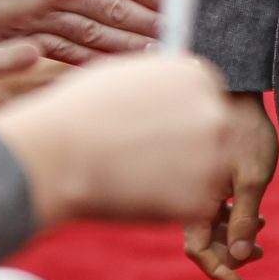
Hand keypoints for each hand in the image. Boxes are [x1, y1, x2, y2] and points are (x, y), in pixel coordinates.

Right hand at [0, 53, 246, 230]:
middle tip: (154, 158)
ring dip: (186, 176)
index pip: (210, 97)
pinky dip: (173, 205)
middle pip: (220, 132)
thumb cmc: (81, 112)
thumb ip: (164, 79)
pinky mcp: (200, 198)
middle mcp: (214, 112)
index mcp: (198, 75)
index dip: (185, 117)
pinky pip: (197, 205)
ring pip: (211, 170)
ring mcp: (211, 156)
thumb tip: (174, 86)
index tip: (162, 130)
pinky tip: (140, 194)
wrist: (58, 153)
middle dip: (194, 146)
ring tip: (141, 175)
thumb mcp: (130, 74)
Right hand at [182, 92, 278, 279]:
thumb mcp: (251, 176)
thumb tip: (238, 256)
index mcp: (195, 199)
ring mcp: (196, 183)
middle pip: (203, 240)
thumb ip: (243, 216)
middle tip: (259, 253)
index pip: (197, 250)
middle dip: (229, 253)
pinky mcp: (205, 173)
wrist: (238, 88)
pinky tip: (256, 213)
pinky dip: (232, 216)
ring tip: (263, 231)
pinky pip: (213, 206)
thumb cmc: (244, 127)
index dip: (216, 270)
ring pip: (209, 223)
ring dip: (232, 235)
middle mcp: (190, 194)